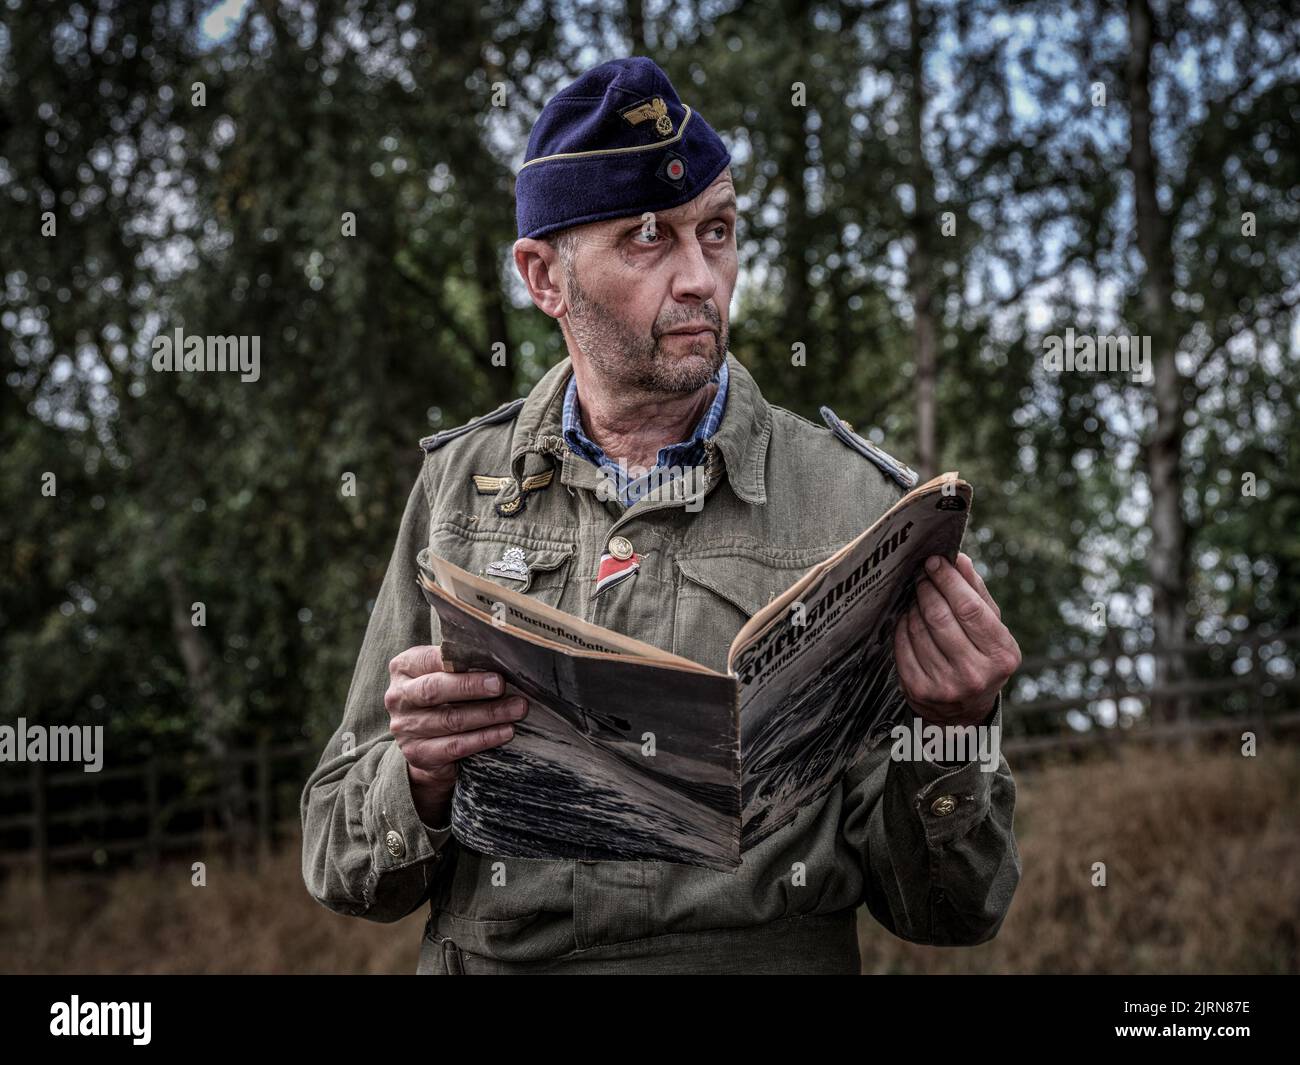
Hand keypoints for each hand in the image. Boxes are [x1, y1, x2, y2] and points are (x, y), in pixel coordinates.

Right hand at [383, 645, 527, 824]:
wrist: (426, 745)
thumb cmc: (444, 698)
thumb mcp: (444, 674)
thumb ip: (461, 664)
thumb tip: (501, 657)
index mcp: (404, 668)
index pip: (429, 660)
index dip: (459, 661)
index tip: (488, 663)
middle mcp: (398, 697)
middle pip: (434, 690)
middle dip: (471, 687)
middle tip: (501, 686)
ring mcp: (405, 728)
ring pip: (450, 720)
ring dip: (488, 714)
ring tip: (516, 709)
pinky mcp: (418, 754)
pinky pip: (455, 746)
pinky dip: (484, 738)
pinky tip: (505, 732)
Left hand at [893, 552, 1020, 726]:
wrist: (963, 711)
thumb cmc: (981, 657)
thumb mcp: (991, 628)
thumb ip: (977, 593)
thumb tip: (960, 559)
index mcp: (1001, 655)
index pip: (970, 608)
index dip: (948, 580)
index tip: (934, 561)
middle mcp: (975, 674)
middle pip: (940, 617)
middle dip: (927, 588)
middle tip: (920, 573)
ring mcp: (945, 685)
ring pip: (918, 629)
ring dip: (913, 605)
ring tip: (916, 595)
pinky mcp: (918, 690)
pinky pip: (903, 645)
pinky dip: (902, 625)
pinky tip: (908, 617)